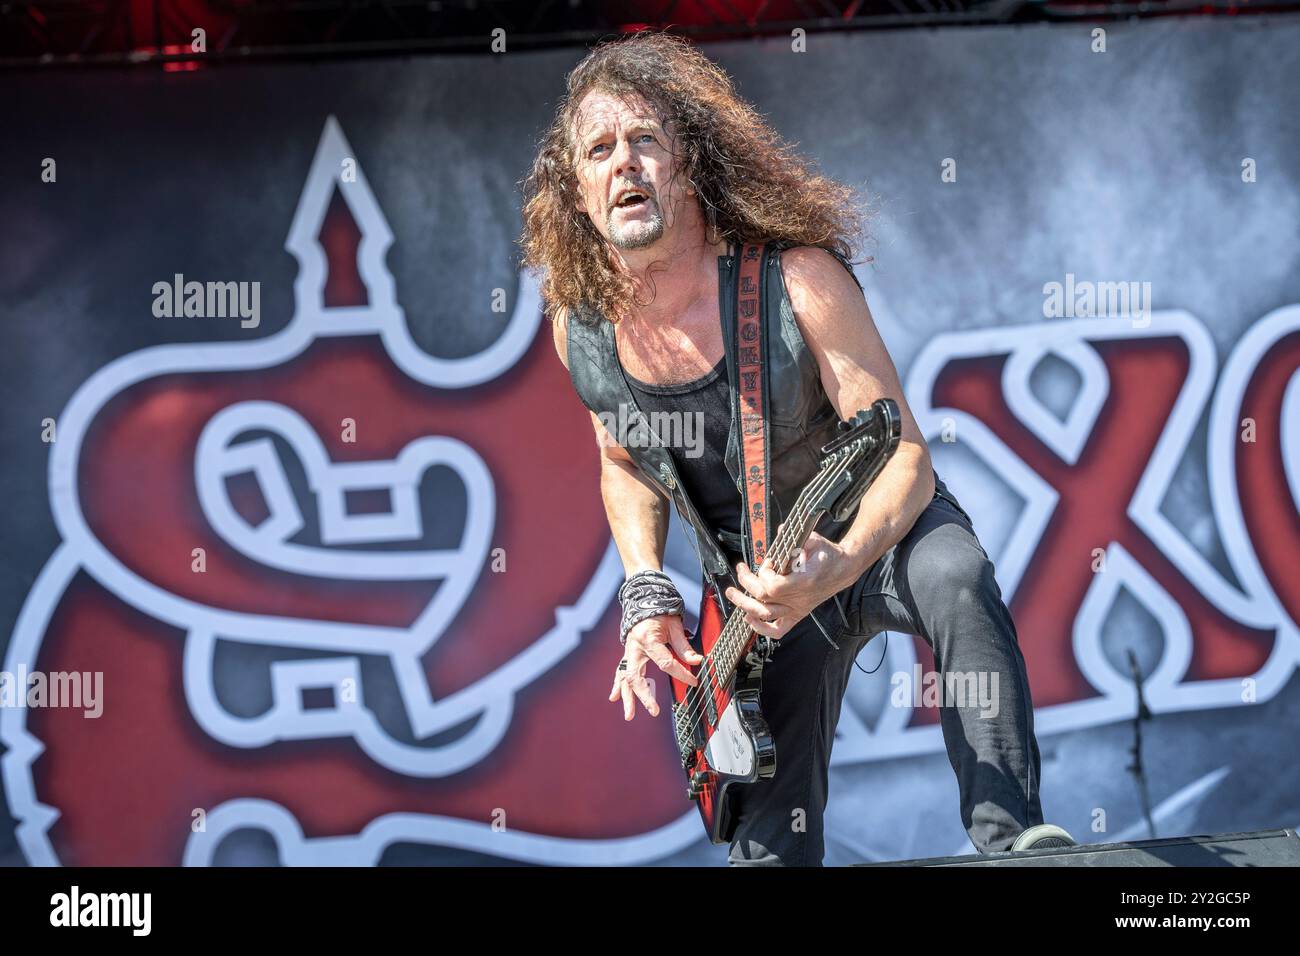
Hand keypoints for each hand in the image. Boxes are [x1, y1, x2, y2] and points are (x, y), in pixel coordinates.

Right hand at [609, 613, 703, 719]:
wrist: (644, 600)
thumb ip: (684, 646)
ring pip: (625, 678)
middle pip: (636, 676)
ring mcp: (629, 652)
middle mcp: (635, 647)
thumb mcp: (675, 626)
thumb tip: (696, 661)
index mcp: (648, 639)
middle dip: (644, 695)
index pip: (666, 663)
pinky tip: (615, 697)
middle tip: (654, 711)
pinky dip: (618, 685)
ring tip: (630, 715)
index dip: (681, 674)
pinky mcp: (628, 654)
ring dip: (628, 697)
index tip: (693, 682)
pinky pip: (620, 672)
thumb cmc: (660, 612)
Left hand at [724, 531, 853, 639]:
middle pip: (764, 599)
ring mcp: (798, 608)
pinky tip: (750, 618)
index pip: (773, 586)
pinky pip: (778, 630)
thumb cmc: (828, 555)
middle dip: (746, 584)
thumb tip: (779, 530)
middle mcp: (799, 599)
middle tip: (741, 571)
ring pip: (766, 615)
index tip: (768, 561)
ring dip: (745, 604)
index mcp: (804, 581)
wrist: (844, 569)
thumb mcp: (813, 540)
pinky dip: (762, 628)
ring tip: (734, 594)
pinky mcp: (798, 613)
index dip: (764, 574)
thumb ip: (795, 537)